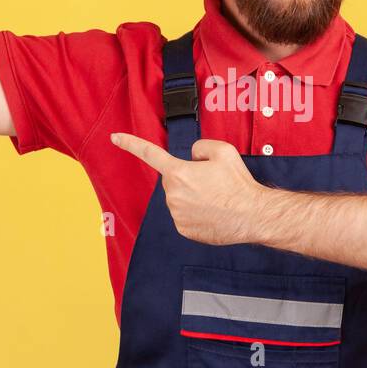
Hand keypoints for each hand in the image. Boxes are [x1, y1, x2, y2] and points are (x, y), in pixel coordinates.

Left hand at [110, 133, 265, 245]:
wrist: (252, 215)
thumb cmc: (238, 183)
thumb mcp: (223, 150)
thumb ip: (200, 147)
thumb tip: (192, 158)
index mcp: (178, 172)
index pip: (149, 153)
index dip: (130, 143)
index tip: (115, 137)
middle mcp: (172, 194)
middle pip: (173, 180)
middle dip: (188, 178)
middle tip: (213, 183)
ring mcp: (176, 214)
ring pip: (179, 199)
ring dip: (192, 197)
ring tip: (216, 199)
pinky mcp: (183, 230)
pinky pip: (184, 216)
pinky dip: (196, 213)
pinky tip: (213, 213)